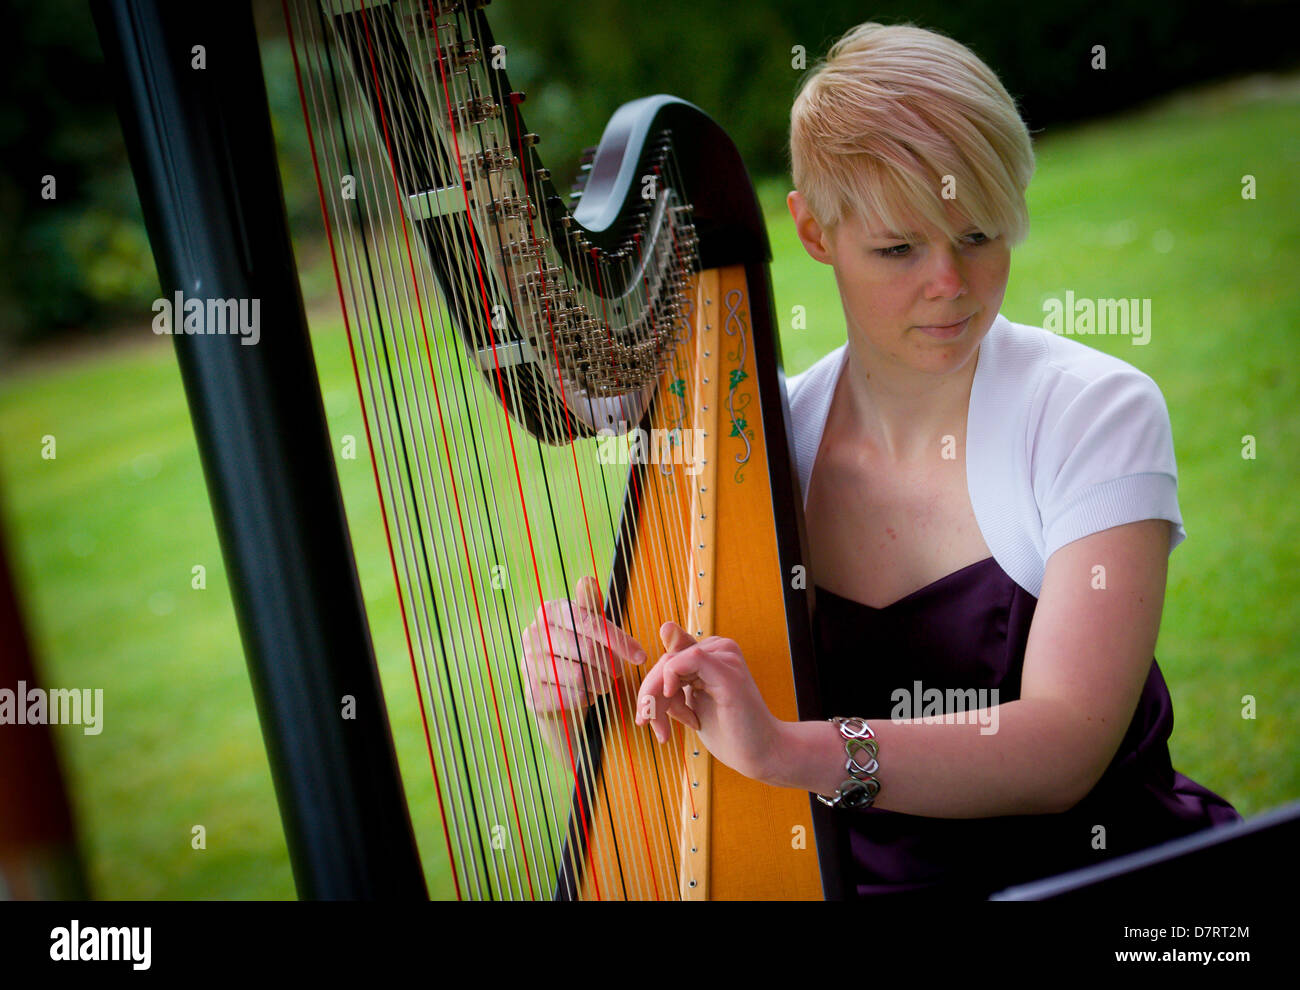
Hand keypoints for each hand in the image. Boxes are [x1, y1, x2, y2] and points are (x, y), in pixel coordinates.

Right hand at [519, 575, 647, 717]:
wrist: (555, 690)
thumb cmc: (577, 650)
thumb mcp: (587, 625)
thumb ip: (591, 605)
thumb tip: (586, 579)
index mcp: (549, 611)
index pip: (590, 623)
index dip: (619, 641)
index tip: (641, 656)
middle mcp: (533, 635)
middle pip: (588, 651)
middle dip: (612, 664)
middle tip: (618, 671)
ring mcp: (528, 665)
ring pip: (582, 677)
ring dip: (602, 683)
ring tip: (602, 681)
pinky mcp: (531, 694)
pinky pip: (573, 697)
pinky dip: (588, 698)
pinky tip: (586, 693)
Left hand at [634, 621, 783, 782]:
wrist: (761, 754)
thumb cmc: (729, 731)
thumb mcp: (689, 701)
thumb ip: (674, 675)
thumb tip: (666, 626)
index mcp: (711, 654)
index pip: (667, 659)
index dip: (651, 687)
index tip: (646, 718)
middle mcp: (720, 648)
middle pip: (664, 661)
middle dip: (650, 697)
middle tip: (653, 727)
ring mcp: (726, 657)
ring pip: (669, 662)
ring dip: (659, 700)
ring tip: (669, 728)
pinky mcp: (728, 671)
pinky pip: (688, 659)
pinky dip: (672, 683)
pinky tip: (681, 708)